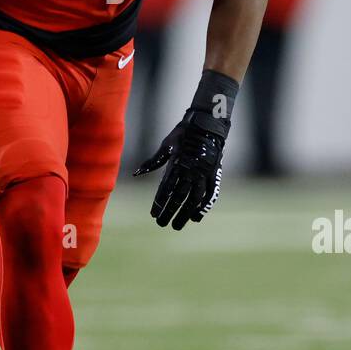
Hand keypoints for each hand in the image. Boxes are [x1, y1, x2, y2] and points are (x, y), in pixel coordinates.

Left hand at [134, 115, 224, 229]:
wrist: (206, 123)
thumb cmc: (183, 134)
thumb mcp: (166, 146)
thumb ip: (153, 162)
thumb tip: (136, 173)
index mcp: (177, 164)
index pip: (166, 189)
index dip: (159, 203)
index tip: (153, 214)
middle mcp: (190, 171)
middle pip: (179, 197)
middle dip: (169, 212)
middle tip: (161, 224)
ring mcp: (203, 174)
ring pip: (194, 199)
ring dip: (184, 214)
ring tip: (176, 226)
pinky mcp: (214, 174)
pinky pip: (210, 194)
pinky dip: (204, 207)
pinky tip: (196, 218)